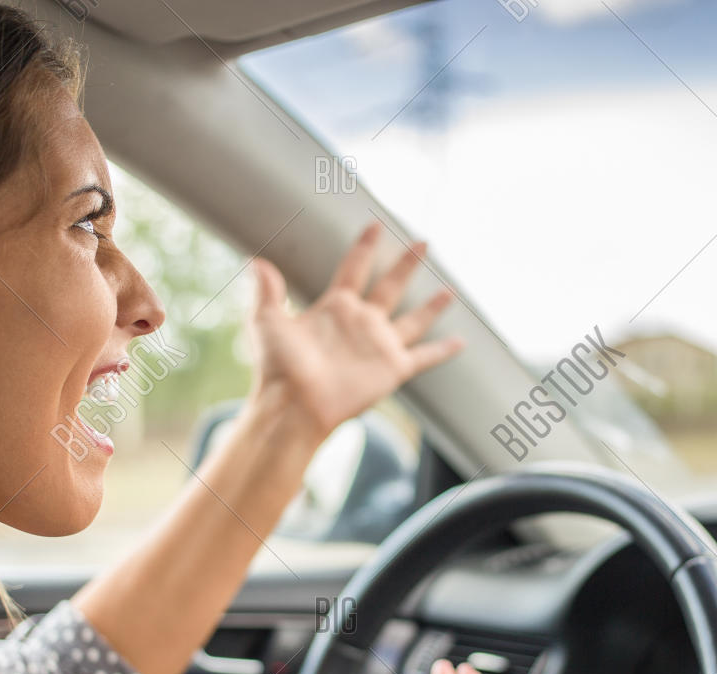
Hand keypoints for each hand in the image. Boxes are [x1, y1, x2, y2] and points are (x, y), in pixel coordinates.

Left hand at [245, 223, 464, 444]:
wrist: (293, 405)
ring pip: (413, 319)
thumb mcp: (267, 321)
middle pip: (390, 286)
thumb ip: (267, 290)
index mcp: (335, 308)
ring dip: (432, 306)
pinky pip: (424, 357)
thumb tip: (256, 260)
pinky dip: (443, 351)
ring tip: (450, 290)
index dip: (365, 247)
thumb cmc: (278, 367)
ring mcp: (379, 346)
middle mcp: (361, 323)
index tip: (375, 225)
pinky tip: (460, 342)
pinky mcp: (392, 369)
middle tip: (423, 243)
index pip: (355, 268)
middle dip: (406, 265)